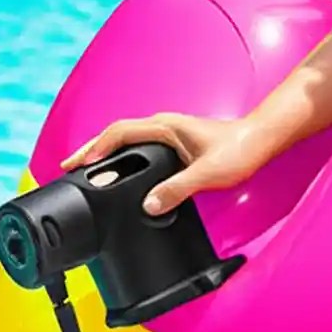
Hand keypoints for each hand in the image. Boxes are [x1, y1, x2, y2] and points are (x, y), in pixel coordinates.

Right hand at [61, 113, 269, 214]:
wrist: (262, 139)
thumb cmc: (240, 150)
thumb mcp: (206, 175)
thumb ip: (177, 190)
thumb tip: (149, 205)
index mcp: (165, 128)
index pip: (119, 134)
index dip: (95, 149)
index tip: (77, 164)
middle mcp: (164, 126)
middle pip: (116, 135)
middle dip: (91, 150)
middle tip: (69, 167)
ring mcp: (170, 133)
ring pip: (127, 139)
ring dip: (105, 152)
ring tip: (87, 168)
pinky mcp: (176, 143)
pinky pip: (139, 146)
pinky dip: (123, 156)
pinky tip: (121, 170)